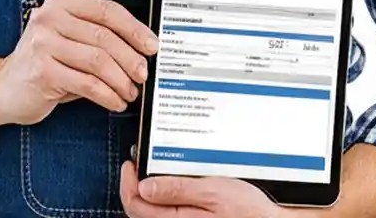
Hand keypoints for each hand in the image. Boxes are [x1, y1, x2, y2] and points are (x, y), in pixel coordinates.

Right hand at [0, 0, 158, 124]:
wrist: (3, 88)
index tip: (152, 45)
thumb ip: (98, 38)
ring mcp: (43, 44)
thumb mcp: (69, 40)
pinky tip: (115, 102)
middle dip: (131, 59)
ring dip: (121, 81)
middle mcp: (49, 18)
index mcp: (61, 3)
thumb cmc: (44, 64)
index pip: (107, 11)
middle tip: (144, 74)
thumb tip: (142, 49)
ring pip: (99, 61)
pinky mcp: (42, 71)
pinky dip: (108, 95)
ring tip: (130, 92)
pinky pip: (87, 84)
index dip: (135, 29)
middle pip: (105, 37)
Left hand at [120, 161, 288, 217]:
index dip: (127, 183)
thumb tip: (144, 186)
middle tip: (139, 163)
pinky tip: (176, 183)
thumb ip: (177, 189)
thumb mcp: (213, 191)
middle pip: (142, 210)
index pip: (136, 206)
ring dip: (151, 190)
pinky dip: (167, 196)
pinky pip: (172, 212)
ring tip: (156, 170)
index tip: (130, 164)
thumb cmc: (248, 211)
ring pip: (156, 211)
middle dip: (135, 185)